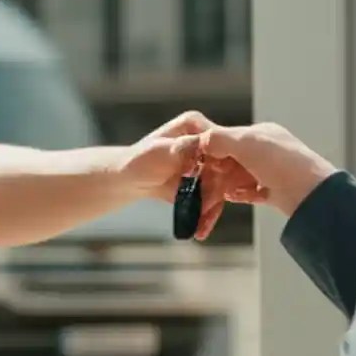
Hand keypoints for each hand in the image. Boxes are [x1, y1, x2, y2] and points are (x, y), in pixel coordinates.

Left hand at [119, 112, 260, 238]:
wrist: (128, 180)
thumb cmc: (139, 160)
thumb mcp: (161, 150)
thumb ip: (183, 147)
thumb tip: (204, 143)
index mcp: (197, 126)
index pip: (221, 142)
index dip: (226, 161)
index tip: (223, 179)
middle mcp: (206, 142)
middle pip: (226, 165)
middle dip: (220, 190)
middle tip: (210, 208)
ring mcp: (207, 163)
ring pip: (222, 185)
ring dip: (213, 207)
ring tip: (202, 226)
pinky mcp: (205, 182)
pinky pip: (213, 198)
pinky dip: (208, 214)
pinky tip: (200, 229)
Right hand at [199, 122, 338, 216]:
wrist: (312, 195)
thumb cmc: (282, 163)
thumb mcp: (246, 143)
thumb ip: (219, 138)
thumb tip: (201, 140)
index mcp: (262, 134)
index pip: (229, 138)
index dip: (211, 149)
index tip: (196, 160)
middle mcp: (268, 151)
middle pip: (232, 160)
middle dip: (216, 171)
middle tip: (200, 182)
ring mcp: (273, 172)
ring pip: (240, 177)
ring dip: (225, 185)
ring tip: (213, 194)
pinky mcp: (277, 192)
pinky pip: (252, 192)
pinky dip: (240, 194)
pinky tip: (232, 198)